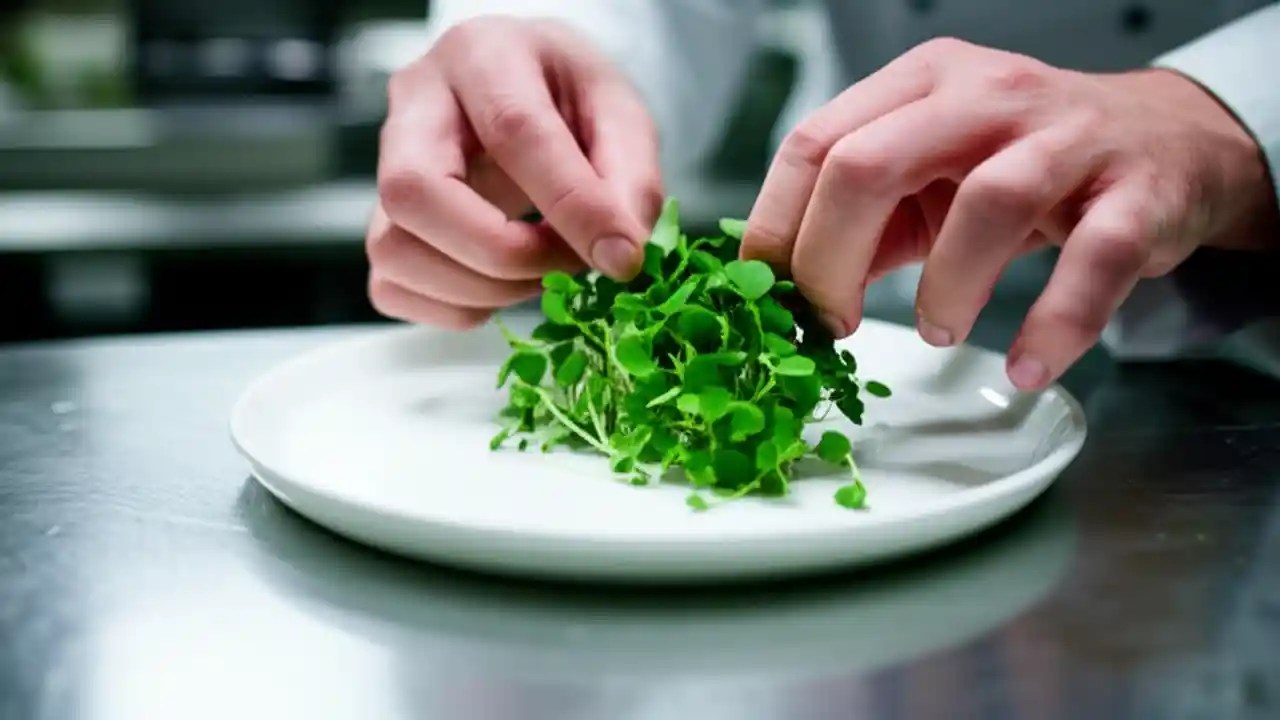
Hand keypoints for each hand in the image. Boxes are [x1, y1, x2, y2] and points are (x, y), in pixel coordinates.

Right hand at [368, 17, 660, 328]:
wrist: (526, 94)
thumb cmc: (568, 99)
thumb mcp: (619, 116)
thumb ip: (628, 180)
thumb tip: (621, 257)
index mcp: (484, 55)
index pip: (512, 131)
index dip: (569, 205)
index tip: (619, 258)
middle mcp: (415, 103)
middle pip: (413, 192)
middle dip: (500, 253)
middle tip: (565, 265)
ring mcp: (384, 166)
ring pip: (393, 249)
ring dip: (479, 289)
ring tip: (540, 276)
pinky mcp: (379, 222)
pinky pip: (392, 289)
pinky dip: (456, 308)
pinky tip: (502, 287)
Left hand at [742, 38, 1278, 389]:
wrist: (1166, 142)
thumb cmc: (1025, 163)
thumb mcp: (930, 174)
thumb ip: (864, 220)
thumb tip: (791, 290)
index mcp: (920, 84)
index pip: (816, 144)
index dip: (778, 227)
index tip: (771, 295)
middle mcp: (986, 94)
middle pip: (870, 165)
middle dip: (830, 261)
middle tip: (833, 325)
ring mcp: (1067, 138)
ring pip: (987, 204)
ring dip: (946, 290)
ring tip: (937, 331)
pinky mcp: (1138, 193)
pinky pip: (1094, 262)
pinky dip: (1054, 324)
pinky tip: (1026, 366)